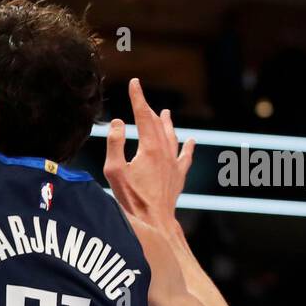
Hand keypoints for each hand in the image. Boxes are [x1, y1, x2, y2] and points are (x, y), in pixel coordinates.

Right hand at [103, 78, 194, 229]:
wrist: (154, 222)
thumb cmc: (131, 199)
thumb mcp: (114, 171)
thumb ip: (115, 144)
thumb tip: (118, 122)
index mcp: (149, 148)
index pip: (143, 116)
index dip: (138, 98)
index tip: (135, 83)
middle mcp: (165, 152)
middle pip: (157, 124)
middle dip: (148, 109)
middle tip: (141, 98)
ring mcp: (174, 165)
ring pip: (172, 137)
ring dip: (167, 123)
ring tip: (165, 112)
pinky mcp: (178, 177)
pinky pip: (185, 157)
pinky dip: (187, 147)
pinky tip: (191, 142)